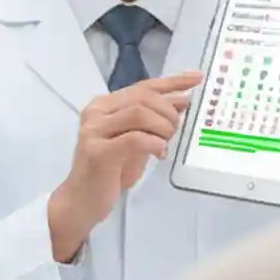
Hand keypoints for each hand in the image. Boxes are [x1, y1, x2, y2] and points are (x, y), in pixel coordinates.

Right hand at [48, 71, 202, 261]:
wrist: (83, 200)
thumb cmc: (111, 171)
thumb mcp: (137, 140)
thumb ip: (153, 121)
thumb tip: (182, 101)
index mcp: (104, 105)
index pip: (143, 86)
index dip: (172, 82)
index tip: (196, 78)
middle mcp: (96, 112)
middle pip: (143, 97)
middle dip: (168, 111)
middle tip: (176, 130)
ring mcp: (94, 130)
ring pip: (139, 113)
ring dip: (162, 126)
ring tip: (166, 142)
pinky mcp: (97, 151)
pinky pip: (135, 138)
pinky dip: (154, 143)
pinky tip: (159, 153)